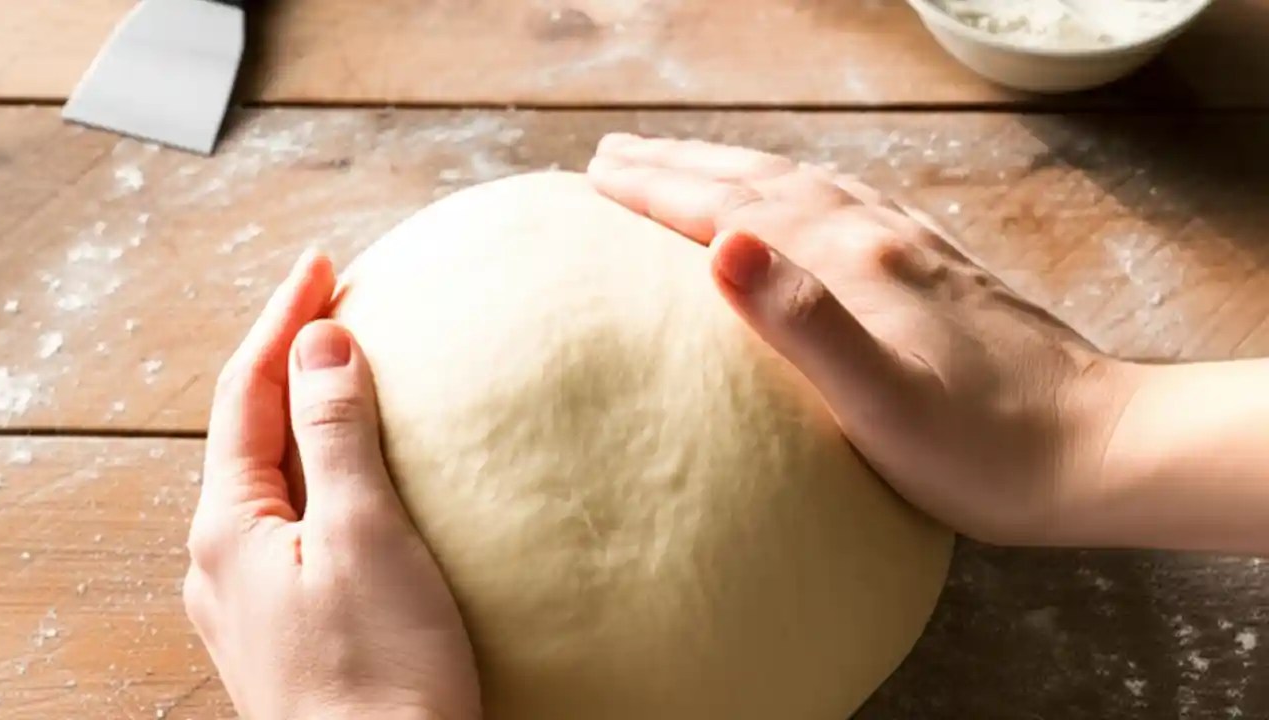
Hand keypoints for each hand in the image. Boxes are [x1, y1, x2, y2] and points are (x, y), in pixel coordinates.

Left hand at [184, 251, 480, 719]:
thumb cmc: (382, 676)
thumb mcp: (366, 536)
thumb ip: (338, 434)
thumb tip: (321, 343)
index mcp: (229, 529)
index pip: (247, 392)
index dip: (285, 319)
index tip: (323, 263)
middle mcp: (224, 561)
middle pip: (251, 431)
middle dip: (290, 361)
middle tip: (338, 306)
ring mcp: (254, 598)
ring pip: (275, 479)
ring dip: (308, 417)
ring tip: (351, 374)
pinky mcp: (293, 624)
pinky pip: (299, 522)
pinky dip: (327, 473)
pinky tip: (362, 476)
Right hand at [587, 135, 1141, 545]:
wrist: (1099, 447)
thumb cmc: (985, 450)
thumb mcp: (885, 405)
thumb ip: (805, 324)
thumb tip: (724, 244)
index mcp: (851, 263)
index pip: (732, 208)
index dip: (657, 190)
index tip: (594, 175)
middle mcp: (876, 236)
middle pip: (757, 179)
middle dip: (677, 164)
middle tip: (610, 154)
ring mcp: (909, 245)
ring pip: (798, 182)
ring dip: (729, 165)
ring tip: (681, 162)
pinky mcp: (934, 265)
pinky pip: (843, 200)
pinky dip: (792, 183)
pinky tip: (796, 195)